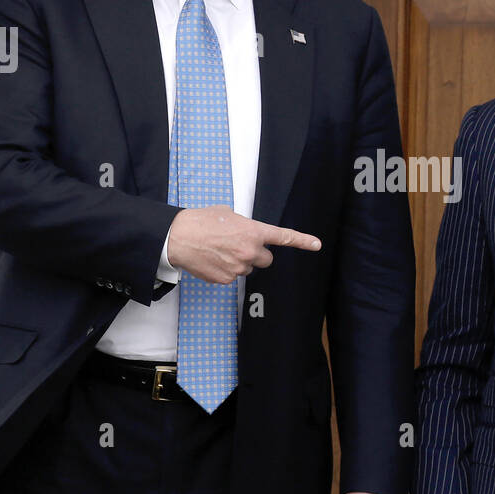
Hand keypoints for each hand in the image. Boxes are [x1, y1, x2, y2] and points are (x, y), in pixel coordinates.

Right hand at [167, 206, 319, 283]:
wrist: (177, 237)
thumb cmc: (200, 222)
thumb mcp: (226, 213)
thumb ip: (242, 223)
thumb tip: (243, 229)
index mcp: (253, 231)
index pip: (283, 236)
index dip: (302, 241)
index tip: (316, 244)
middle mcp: (250, 251)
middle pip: (266, 259)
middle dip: (256, 254)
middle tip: (239, 246)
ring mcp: (239, 267)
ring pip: (248, 268)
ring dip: (240, 261)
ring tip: (219, 250)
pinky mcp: (226, 279)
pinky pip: (233, 277)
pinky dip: (226, 270)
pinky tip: (213, 260)